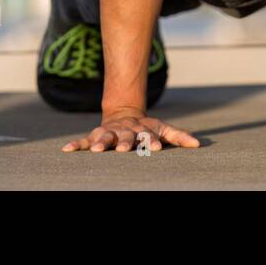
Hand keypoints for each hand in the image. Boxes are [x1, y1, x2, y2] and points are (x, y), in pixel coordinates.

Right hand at [62, 109, 199, 152]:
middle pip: (125, 137)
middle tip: (124, 149)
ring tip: (97, 151)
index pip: (148, 136)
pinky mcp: (96, 136)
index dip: (152, 142)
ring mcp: (110, 132)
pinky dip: (76, 144)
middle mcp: (125, 131)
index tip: (157, 148)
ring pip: (105, 137)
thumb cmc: (146, 128)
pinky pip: (84, 140)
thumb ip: (179, 136)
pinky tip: (66, 150)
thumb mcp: (163, 129)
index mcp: (141, 131)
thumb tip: (198, 145)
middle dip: (124, 142)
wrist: (124, 113)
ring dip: (101, 143)